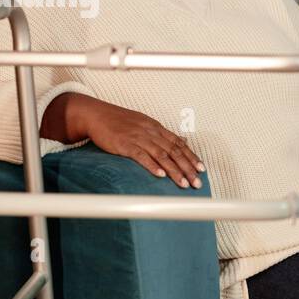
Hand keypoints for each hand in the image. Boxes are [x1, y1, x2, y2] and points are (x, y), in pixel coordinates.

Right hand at [70, 95, 203, 188]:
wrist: (97, 115)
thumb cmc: (120, 121)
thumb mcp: (146, 124)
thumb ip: (164, 134)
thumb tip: (182, 140)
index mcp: (157, 128)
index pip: (179, 144)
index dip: (191, 157)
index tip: (202, 169)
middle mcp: (151, 132)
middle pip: (174, 152)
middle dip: (188, 168)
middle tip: (197, 182)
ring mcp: (138, 138)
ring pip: (161, 155)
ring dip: (174, 171)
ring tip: (184, 183)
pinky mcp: (125, 145)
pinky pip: (141, 156)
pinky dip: (152, 166)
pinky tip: (160, 175)